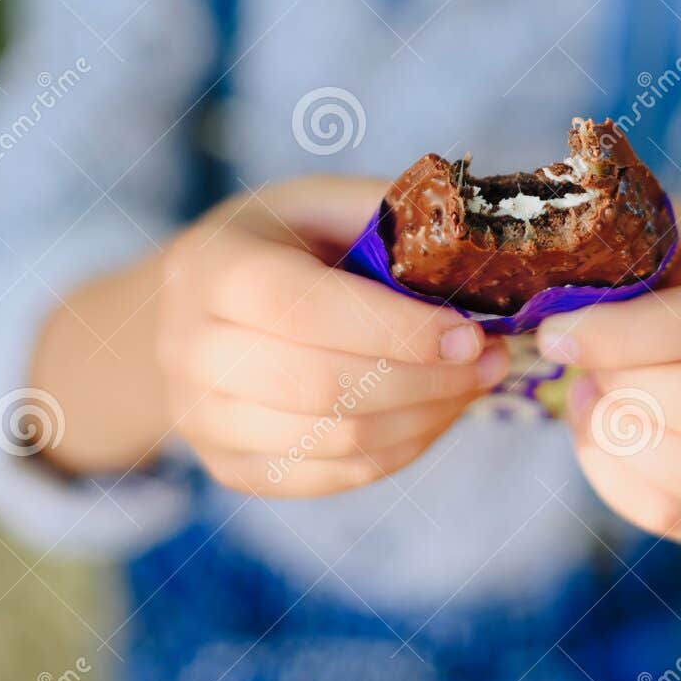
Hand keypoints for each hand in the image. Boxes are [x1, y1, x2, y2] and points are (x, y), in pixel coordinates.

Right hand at [157, 177, 507, 497]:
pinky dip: (398, 450)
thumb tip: (478, 241)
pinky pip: (330, 477)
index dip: (393, 327)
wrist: (197, 305)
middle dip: (423, 378)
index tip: (470, 331)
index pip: (301, 309)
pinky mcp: (230, 467)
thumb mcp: (322, 202)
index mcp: (212, 267)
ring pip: (332, 441)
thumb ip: (389, 215)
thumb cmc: (278, 242)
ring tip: (473, 384)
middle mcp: (189, 348)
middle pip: (319, 385)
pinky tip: (436, 413)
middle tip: (491, 361)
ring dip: (423, 418)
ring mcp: (203, 418)